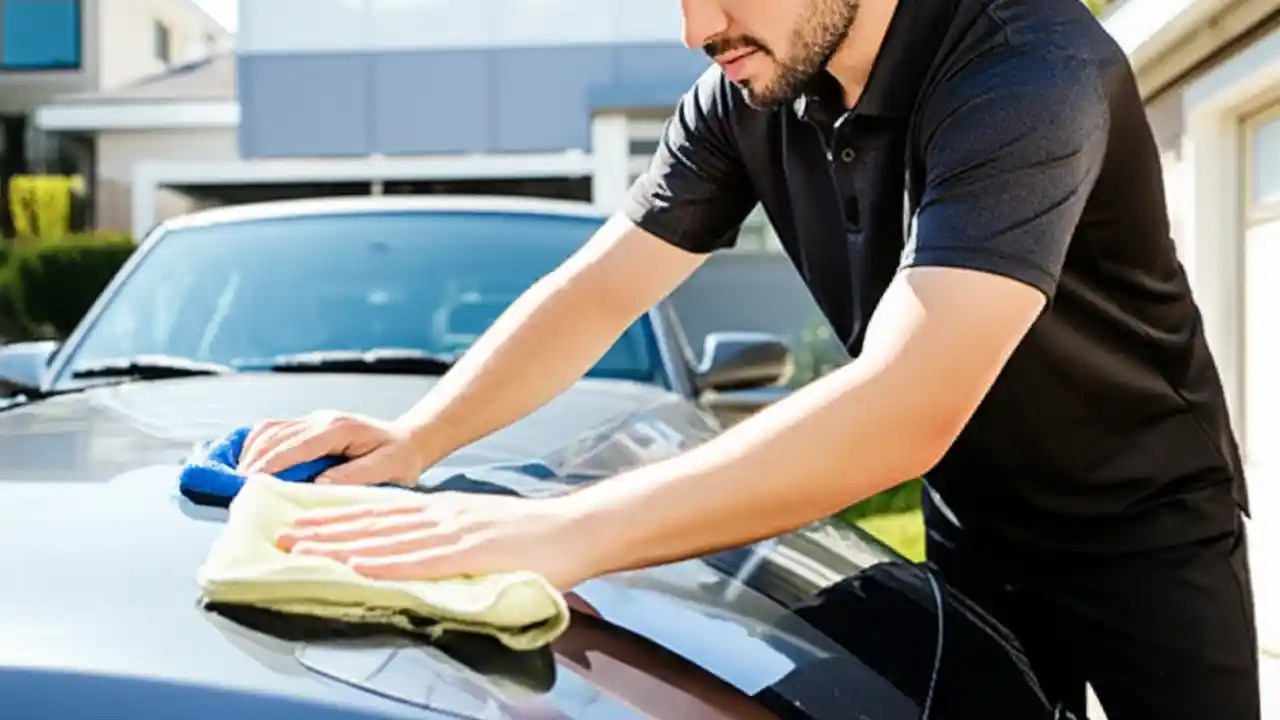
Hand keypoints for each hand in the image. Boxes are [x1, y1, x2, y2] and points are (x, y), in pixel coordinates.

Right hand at [237, 411, 429, 485]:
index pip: (297, 444)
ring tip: (236, 478)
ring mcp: (313, 421)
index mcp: (340, 429)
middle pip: (276, 435)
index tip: (250, 482)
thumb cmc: (401, 458)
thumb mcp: (389, 469)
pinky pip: (274, 430)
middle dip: (253, 460)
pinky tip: (248, 463)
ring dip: (250, 452)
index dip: (272, 464)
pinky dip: (256, 446)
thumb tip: (319, 483)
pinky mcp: (309, 428)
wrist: (409, 440)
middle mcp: (322, 420)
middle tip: (235, 487)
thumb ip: (356, 475)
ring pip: (270, 429)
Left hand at [274, 492, 597, 590]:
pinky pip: (422, 560)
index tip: (300, 525)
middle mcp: (442, 517)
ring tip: (303, 549)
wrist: (577, 530)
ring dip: (340, 544)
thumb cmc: (535, 538)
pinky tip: (359, 565)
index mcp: (443, 513)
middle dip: (323, 530)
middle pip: (372, 523)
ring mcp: (457, 533)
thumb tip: (411, 551)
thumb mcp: (481, 530)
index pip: (379, 515)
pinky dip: (387, 563)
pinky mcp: (473, 552)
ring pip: (386, 539)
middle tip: (281, 535)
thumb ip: (446, 541)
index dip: (337, 519)